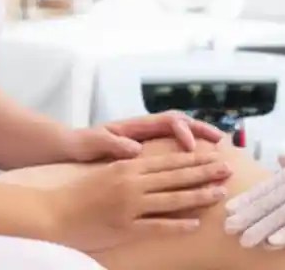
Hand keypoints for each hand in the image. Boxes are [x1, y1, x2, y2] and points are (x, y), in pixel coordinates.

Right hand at [49, 151, 232, 251]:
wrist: (52, 212)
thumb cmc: (79, 192)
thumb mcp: (108, 171)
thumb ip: (131, 165)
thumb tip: (149, 158)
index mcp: (129, 166)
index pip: (169, 160)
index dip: (194, 159)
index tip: (215, 155)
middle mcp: (132, 183)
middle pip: (176, 176)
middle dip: (205, 172)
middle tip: (228, 169)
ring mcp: (129, 205)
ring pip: (172, 199)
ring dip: (198, 196)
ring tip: (220, 193)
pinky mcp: (124, 227)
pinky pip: (156, 226)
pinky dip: (177, 225)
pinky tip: (195, 223)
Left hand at [64, 112, 224, 162]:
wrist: (64, 146)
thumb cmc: (78, 144)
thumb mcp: (92, 143)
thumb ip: (112, 143)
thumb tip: (136, 149)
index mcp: (133, 126)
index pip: (166, 122)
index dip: (182, 131)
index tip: (191, 146)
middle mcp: (142, 128)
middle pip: (179, 122)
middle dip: (200, 129)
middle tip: (220, 140)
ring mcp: (143, 137)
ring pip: (177, 132)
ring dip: (197, 137)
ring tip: (216, 146)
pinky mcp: (142, 149)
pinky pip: (169, 146)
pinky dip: (185, 150)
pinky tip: (195, 162)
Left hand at [223, 132, 284, 247]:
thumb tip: (281, 158)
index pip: (268, 185)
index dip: (248, 199)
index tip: (228, 209)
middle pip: (270, 200)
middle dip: (247, 215)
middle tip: (226, 228)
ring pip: (283, 213)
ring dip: (261, 227)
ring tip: (243, 240)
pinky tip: (273, 241)